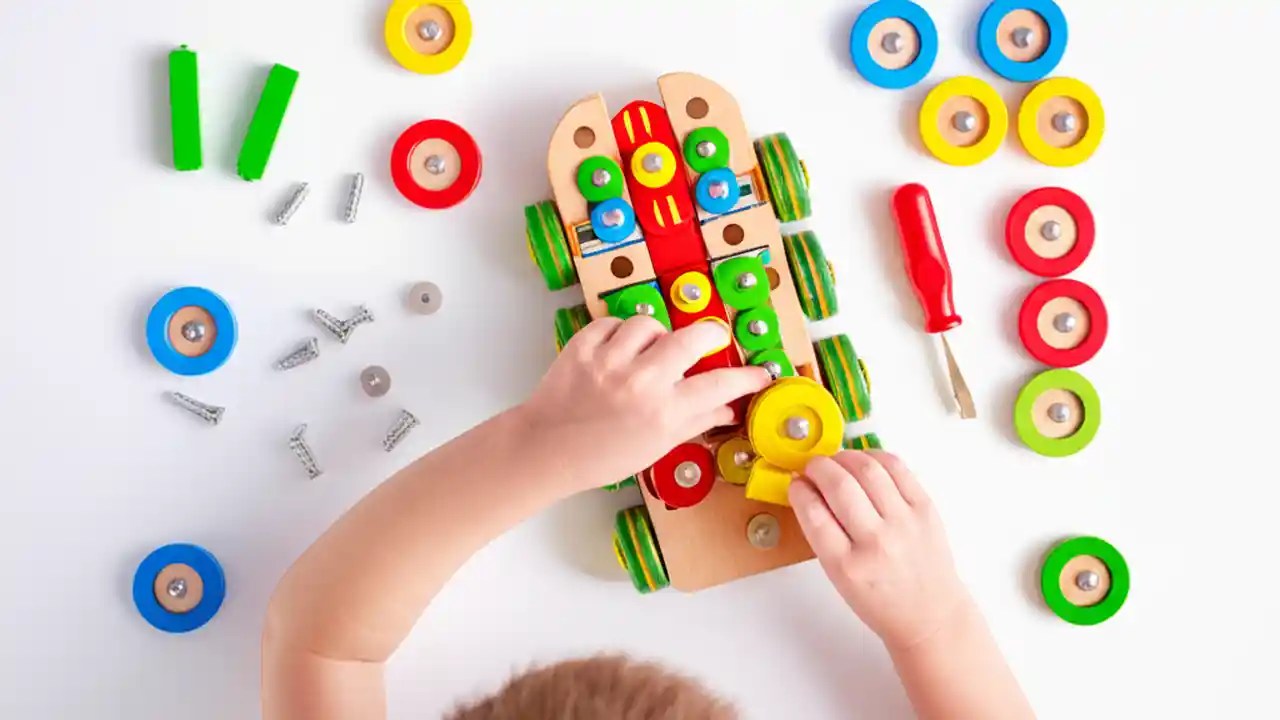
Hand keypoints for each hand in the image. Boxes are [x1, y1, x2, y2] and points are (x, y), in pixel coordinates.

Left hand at [518, 316, 771, 493]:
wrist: (546, 449)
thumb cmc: (603, 456)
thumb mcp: (656, 447)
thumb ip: (694, 422)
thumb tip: (727, 408)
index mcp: (664, 413)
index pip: (721, 384)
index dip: (747, 376)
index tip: (758, 372)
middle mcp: (641, 382)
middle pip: (693, 338)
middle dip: (711, 335)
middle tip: (711, 341)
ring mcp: (610, 361)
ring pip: (650, 324)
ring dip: (656, 335)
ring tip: (650, 352)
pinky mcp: (583, 346)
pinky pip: (613, 323)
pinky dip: (619, 333)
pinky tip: (619, 350)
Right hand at [789, 451, 970, 650]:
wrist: (930, 615)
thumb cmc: (881, 600)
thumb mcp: (839, 578)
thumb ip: (823, 535)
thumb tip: (808, 489)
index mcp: (847, 567)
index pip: (813, 513)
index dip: (799, 489)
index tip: (796, 483)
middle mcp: (877, 542)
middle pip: (838, 484)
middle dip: (818, 467)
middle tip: (812, 467)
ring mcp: (904, 523)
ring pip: (867, 468)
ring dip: (844, 457)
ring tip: (837, 462)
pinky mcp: (926, 509)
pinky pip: (897, 467)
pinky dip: (874, 456)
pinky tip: (864, 461)